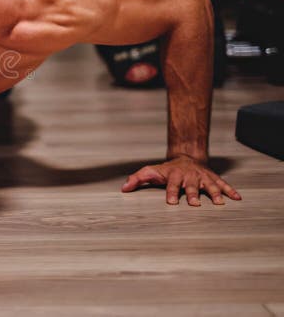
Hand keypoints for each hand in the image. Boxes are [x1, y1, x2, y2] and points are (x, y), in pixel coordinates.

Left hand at [121, 155, 241, 205]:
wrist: (186, 157)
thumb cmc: (166, 169)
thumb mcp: (150, 172)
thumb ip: (137, 179)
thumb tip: (123, 189)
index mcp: (174, 175)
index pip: (171, 185)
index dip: (171, 193)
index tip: (172, 202)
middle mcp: (189, 176)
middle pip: (191, 186)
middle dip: (192, 194)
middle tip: (194, 203)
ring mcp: (202, 177)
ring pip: (209, 185)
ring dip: (214, 193)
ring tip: (219, 203)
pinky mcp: (213, 179)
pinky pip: (223, 184)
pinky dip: (230, 191)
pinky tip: (237, 198)